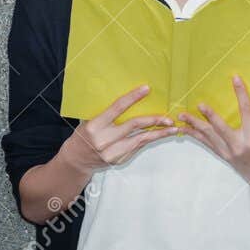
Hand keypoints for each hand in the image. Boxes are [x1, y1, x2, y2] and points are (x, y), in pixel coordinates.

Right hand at [59, 84, 176, 172]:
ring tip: (172, 128)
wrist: (76, 160)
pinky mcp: (119, 160)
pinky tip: (159, 135)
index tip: (146, 89)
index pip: (117, 107)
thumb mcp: (88, 120)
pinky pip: (137, 147)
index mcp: (96, 126)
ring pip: (141, 140)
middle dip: (154, 120)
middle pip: (134, 125)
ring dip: (158, 134)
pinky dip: (149, 140)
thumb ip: (104, 111)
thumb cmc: (83, 135)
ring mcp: (112, 152)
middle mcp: (104, 140)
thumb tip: (126, 96)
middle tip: (168, 117)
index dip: (133, 97)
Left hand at [178, 75, 249, 189]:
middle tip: (199, 104)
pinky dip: (195, 135)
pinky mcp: (222, 155)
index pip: (246, 111)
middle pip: (220, 128)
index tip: (236, 79)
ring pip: (208, 136)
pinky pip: (206, 143)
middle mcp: (238, 145)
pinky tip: (185, 129)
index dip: (241, 94)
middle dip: (209, 116)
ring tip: (182, 116)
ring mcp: (227, 151)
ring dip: (194, 125)